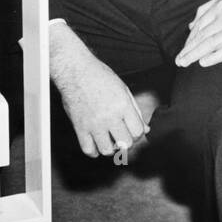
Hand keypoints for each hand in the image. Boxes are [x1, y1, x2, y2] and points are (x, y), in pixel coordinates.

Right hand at [49, 24, 147, 157]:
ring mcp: (93, 123)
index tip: (133, 132)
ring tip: (109, 140)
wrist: (75, 71)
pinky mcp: (79, 126)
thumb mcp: (123, 89)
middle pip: (125, 143)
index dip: (138, 134)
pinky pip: (88, 149)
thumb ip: (135, 110)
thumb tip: (145, 128)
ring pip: (107, 150)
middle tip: (122, 136)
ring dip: (110, 148)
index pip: (137, 132)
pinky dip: (93, 151)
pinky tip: (96, 143)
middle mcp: (109, 116)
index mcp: (122, 105)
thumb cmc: (99, 76)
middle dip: (126, 142)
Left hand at [174, 0, 221, 68]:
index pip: (200, 25)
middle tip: (179, 60)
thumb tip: (191, 26)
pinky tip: (203, 62)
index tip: (184, 49)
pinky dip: (213, 57)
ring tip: (184, 63)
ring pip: (210, 44)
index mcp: (221, 5)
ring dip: (195, 55)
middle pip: (202, 36)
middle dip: (188, 49)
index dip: (190, 39)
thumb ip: (207, 9)